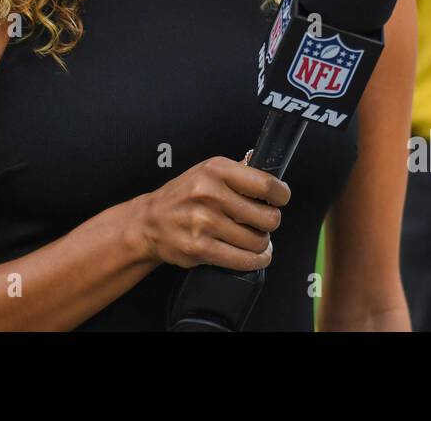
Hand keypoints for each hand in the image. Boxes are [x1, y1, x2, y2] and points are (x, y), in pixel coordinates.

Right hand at [133, 155, 289, 271]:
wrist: (150, 221)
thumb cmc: (183, 196)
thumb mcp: (206, 172)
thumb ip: (238, 173)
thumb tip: (271, 177)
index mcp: (216, 170)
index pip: (266, 184)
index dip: (281, 195)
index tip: (280, 200)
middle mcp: (210, 194)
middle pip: (267, 217)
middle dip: (270, 222)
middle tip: (262, 222)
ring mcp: (204, 223)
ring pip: (258, 241)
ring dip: (262, 243)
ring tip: (254, 238)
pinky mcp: (200, 249)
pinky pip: (243, 260)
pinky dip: (255, 261)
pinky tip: (254, 255)